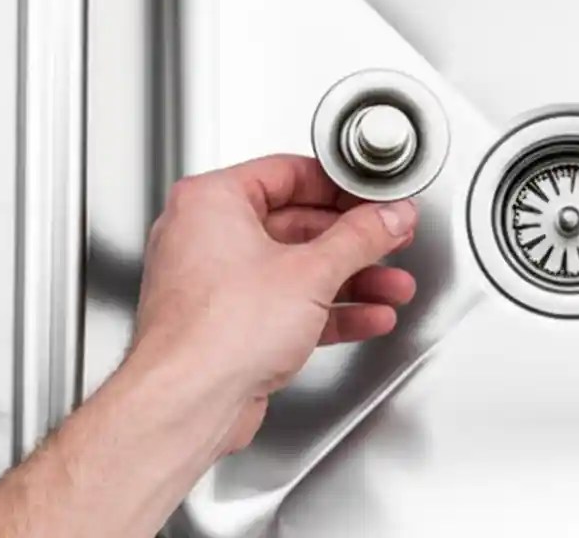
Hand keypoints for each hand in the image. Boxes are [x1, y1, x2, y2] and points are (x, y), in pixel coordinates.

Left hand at [131, 154, 417, 454]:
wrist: (187, 405)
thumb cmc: (216, 334)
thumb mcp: (312, 272)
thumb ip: (361, 238)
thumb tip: (389, 217)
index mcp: (212, 202)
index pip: (288, 173)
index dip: (340, 186)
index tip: (374, 197)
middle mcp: (206, 237)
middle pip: (297, 225)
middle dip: (354, 241)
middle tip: (390, 239)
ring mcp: (217, 284)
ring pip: (297, 269)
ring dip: (350, 280)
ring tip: (392, 286)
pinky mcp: (230, 324)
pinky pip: (289, 305)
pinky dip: (329, 310)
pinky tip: (368, 317)